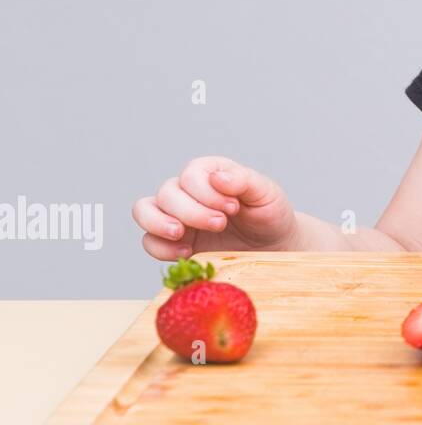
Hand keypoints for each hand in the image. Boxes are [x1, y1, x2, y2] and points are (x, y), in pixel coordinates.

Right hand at [133, 156, 298, 260]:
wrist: (274, 245)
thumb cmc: (270, 213)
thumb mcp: (267, 194)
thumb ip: (244, 181)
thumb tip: (217, 177)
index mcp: (210, 172)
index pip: (191, 174)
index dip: (206, 192)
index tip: (233, 208)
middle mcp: (189, 191)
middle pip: (167, 193)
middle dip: (192, 211)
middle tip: (220, 223)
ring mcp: (177, 215)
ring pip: (144, 210)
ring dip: (159, 223)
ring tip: (182, 234)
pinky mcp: (174, 241)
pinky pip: (149, 241)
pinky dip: (161, 248)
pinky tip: (188, 252)